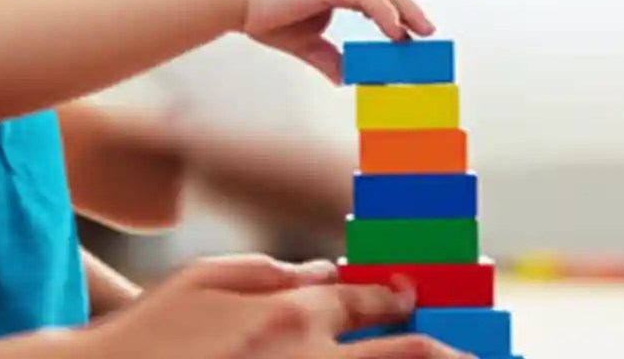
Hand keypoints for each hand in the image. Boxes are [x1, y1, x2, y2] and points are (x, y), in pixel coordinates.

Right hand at [77, 254, 470, 358]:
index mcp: (290, 314)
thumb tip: (324, 272)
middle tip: (477, 350)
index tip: (421, 298)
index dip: (404, 298)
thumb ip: (272, 273)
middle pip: (409, 353)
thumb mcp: (207, 280)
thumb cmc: (147, 335)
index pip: (373, 302)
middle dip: (452, 350)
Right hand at [238, 0, 435, 82]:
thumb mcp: (305, 44)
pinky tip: (395, 33)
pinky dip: (385, 13)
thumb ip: (329, 59)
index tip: (409, 33)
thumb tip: (347, 79)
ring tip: (420, 33)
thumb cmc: (262, 16)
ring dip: (405, 12)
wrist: (233, 1)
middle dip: (408, 10)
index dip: (394, 12)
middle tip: (428, 32)